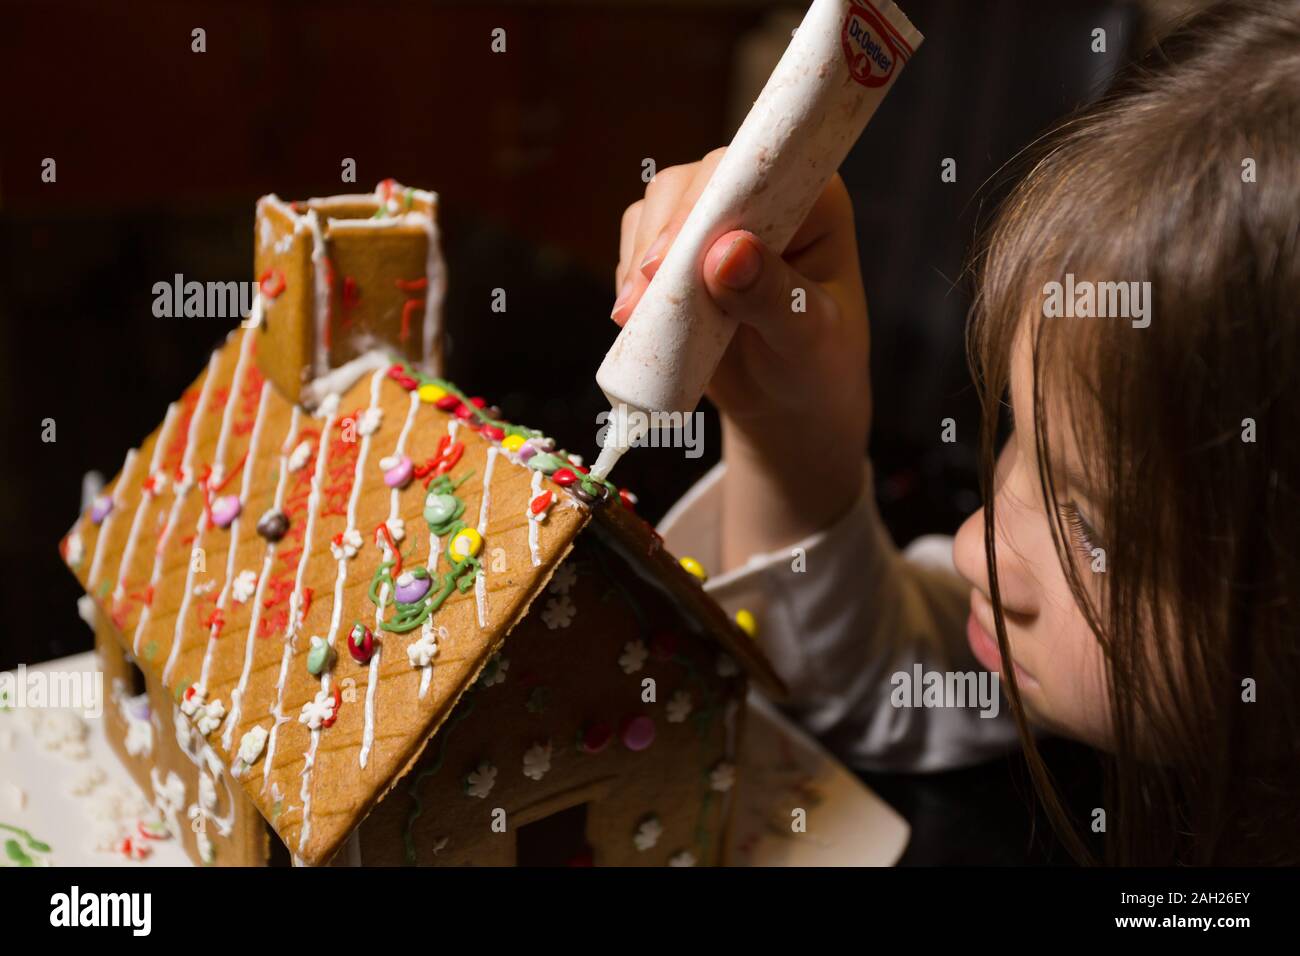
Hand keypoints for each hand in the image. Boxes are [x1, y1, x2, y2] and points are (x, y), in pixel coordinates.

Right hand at [612, 148, 871, 561]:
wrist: (787, 403)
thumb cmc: (816, 367)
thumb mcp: (807, 339)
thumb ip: (772, 297)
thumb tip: (727, 253)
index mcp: (812, 202)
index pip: (754, 174)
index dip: (709, 203)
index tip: (674, 254)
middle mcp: (761, 198)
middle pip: (694, 184)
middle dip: (664, 239)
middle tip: (644, 292)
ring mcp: (715, 220)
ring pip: (657, 210)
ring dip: (638, 261)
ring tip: (634, 315)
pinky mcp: (680, 249)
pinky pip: (638, 243)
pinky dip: (629, 278)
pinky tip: (635, 316)